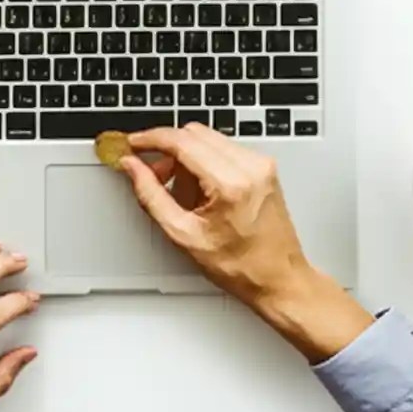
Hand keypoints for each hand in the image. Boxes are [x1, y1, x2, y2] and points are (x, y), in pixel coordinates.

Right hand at [120, 124, 372, 362]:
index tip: (134, 143)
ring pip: (208, 138)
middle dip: (168, 150)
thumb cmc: (242, 266)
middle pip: (194, 133)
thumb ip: (151, 196)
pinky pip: (224, 149)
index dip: (150, 139)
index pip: (182, 141)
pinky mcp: (264, 167)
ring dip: (186, 156)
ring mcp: (261, 164)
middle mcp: (251, 167)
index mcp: (231, 184)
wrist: (279, 278)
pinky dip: (204, 162)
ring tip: (180, 191)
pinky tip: (200, 190)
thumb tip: (133, 168)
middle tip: (153, 174)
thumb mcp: (184, 235)